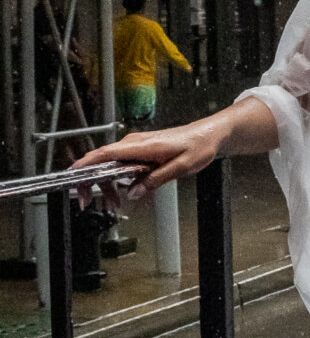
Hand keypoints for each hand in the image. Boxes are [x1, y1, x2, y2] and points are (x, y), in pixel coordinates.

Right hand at [71, 123, 223, 196]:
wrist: (208, 135)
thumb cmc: (197, 147)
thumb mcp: (180, 168)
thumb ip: (155, 180)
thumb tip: (134, 193)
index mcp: (141, 146)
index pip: (104, 153)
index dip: (85, 165)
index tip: (73, 178)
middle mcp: (133, 143)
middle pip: (101, 161)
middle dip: (91, 181)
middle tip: (88, 201)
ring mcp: (135, 145)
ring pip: (110, 163)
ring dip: (106, 182)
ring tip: (113, 202)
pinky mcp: (139, 149)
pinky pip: (121, 163)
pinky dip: (117, 176)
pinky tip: (124, 190)